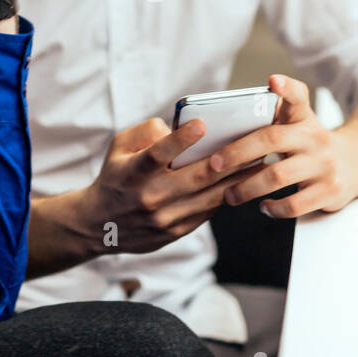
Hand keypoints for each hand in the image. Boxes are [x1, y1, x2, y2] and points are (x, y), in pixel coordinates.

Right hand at [77, 116, 256, 255]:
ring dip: (236, 181)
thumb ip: (146, 131)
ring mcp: (163, 218)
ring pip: (208, 198)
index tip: (202, 124)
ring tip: (258, 165)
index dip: (179, 140)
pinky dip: (224, 197)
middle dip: (227, 161)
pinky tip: (240, 184)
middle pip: (194, 177)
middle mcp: (149, 196)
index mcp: (132, 173)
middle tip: (253, 146)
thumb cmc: (116, 176)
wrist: (99, 224)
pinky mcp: (174, 232)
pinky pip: (206, 212)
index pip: (157, 154)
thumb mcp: (119, 146)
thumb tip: (177, 127)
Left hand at [209, 74, 357, 218]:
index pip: (298, 96)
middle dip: (238, 153)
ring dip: (247, 188)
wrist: (356, 163)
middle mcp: (315, 138)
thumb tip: (228, 118)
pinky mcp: (330, 191)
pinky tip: (264, 207)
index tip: (273, 81)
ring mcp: (324, 165)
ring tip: (230, 195)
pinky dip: (274, 208)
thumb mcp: (300, 121)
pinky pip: (295, 204)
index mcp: (304, 118)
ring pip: (278, 177)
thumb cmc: (311, 143)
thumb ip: (274, 113)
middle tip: (214, 164)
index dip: (286, 88)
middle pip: (272, 140)